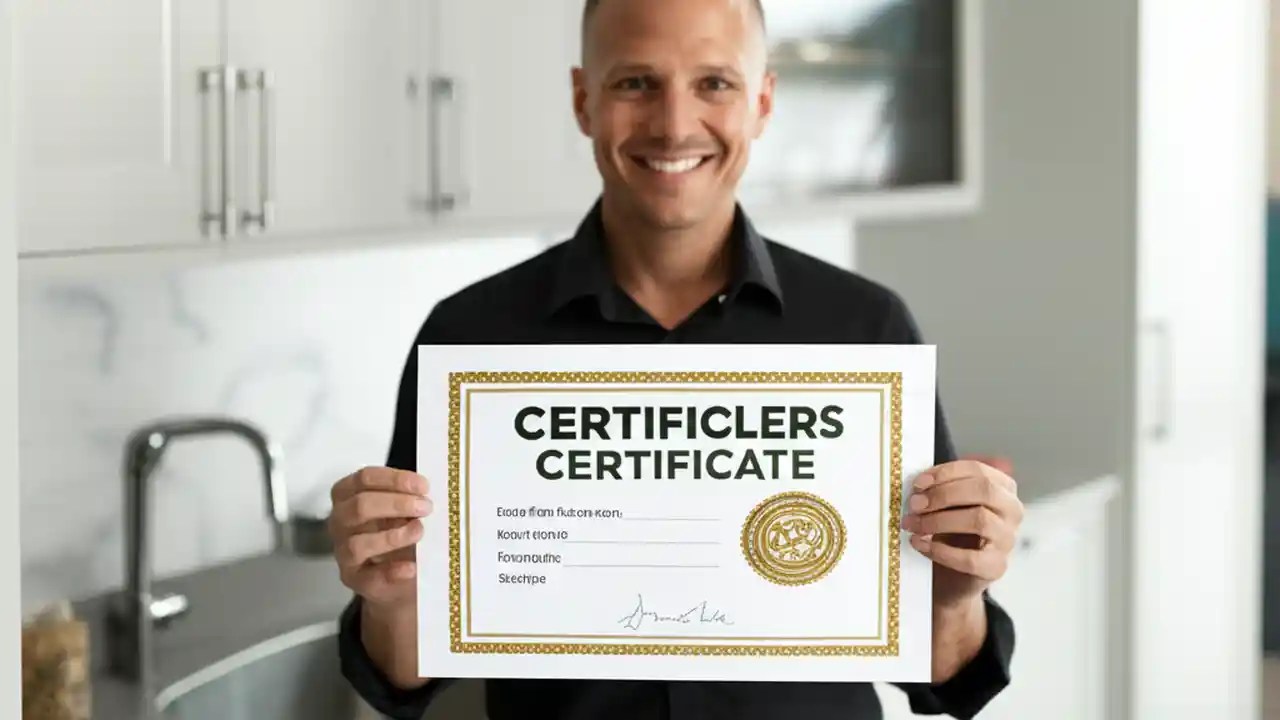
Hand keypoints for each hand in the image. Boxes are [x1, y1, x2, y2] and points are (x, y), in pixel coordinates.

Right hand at [328, 466, 431, 609]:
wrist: (399, 577)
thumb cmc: (398, 532)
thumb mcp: (402, 510)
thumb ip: (410, 499)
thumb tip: (428, 493)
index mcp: (349, 495)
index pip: (364, 478)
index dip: (395, 479)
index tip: (423, 485)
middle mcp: (340, 521)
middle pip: (359, 506)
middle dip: (396, 504)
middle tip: (426, 507)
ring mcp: (343, 552)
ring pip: (357, 543)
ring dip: (392, 537)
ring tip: (419, 532)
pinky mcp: (353, 579)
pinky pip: (369, 576)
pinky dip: (392, 571)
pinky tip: (412, 567)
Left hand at [901, 458, 1023, 610]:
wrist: (953, 576)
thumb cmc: (951, 532)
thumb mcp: (947, 505)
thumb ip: (939, 490)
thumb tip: (919, 485)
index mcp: (1002, 487)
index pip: (978, 470)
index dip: (946, 473)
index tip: (919, 483)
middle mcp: (1011, 510)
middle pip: (984, 490)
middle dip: (944, 494)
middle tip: (915, 504)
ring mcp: (1007, 539)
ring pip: (980, 520)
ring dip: (939, 521)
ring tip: (913, 524)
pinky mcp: (997, 566)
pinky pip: (970, 558)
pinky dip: (940, 550)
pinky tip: (919, 543)